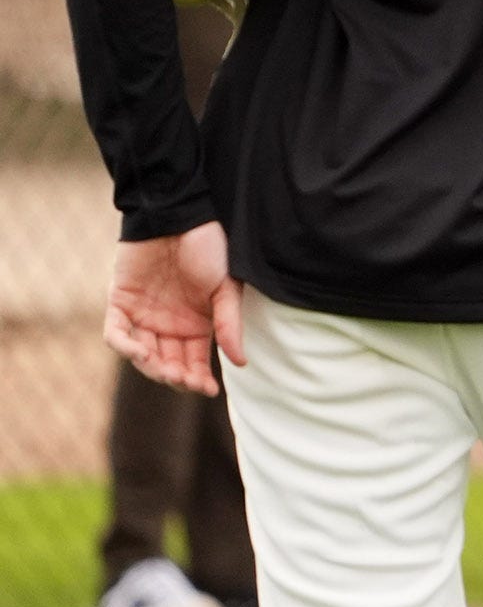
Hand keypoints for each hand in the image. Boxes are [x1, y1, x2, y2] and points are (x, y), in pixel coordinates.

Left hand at [107, 224, 242, 396]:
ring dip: (152, 367)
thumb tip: (241, 362)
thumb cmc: (209, 248)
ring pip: (142, 356)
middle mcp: (169, 325)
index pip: (195, 362)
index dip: (199, 379)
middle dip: (176, 377)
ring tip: (164, 370)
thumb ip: (229, 324)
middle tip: (185, 381)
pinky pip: (116, 334)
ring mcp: (143, 316)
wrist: (179, 216)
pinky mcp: (120, 304)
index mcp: (197, 324)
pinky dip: (125, 347)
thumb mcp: (227, 287)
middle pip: (168, 364)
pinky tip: (141, 353)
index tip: (209, 389)